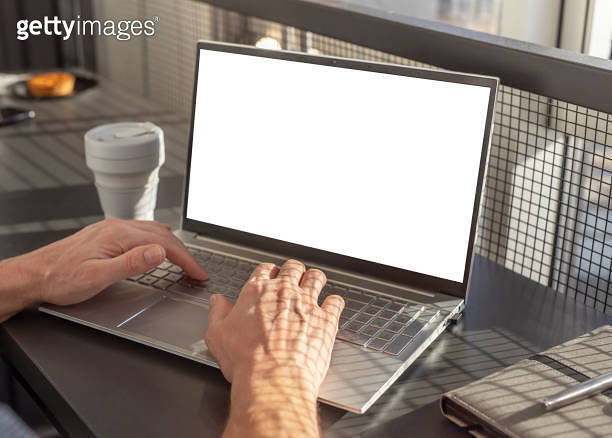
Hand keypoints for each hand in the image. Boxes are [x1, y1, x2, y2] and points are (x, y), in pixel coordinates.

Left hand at [19, 218, 206, 305]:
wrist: (34, 275)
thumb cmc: (60, 279)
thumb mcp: (97, 277)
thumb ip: (131, 263)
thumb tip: (159, 251)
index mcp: (118, 235)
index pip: (164, 245)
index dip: (186, 260)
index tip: (198, 273)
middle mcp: (117, 227)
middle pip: (162, 235)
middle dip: (184, 253)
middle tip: (197, 270)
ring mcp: (112, 229)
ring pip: (153, 231)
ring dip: (173, 245)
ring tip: (185, 260)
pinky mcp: (107, 234)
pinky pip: (142, 232)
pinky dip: (158, 241)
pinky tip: (159, 247)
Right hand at [205, 259, 343, 437]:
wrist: (274, 379)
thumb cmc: (246, 360)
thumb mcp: (217, 335)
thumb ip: (218, 313)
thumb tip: (217, 302)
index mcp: (257, 291)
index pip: (266, 269)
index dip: (269, 272)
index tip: (270, 277)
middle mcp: (284, 292)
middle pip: (293, 268)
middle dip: (293, 271)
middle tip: (293, 278)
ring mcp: (307, 304)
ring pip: (316, 278)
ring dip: (315, 279)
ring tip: (314, 283)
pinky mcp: (326, 319)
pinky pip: (336, 301)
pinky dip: (334, 301)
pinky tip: (332, 305)